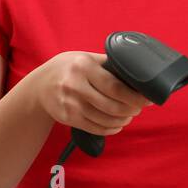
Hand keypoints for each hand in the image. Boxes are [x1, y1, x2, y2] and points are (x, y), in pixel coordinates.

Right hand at [29, 51, 151, 139]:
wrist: (39, 85)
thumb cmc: (68, 69)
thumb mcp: (85, 58)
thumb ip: (108, 64)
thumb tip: (137, 74)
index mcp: (84, 67)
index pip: (115, 87)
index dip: (135, 96)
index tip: (147, 99)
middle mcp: (75, 85)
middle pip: (112, 106)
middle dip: (131, 110)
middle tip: (139, 108)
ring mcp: (70, 103)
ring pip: (105, 119)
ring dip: (122, 120)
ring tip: (128, 116)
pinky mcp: (67, 117)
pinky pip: (95, 128)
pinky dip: (111, 129)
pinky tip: (117, 125)